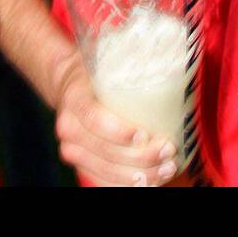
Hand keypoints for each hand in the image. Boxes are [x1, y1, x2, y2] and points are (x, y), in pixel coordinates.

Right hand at [52, 53, 177, 186]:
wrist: (69, 86)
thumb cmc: (94, 72)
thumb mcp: (104, 59)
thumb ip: (127, 57)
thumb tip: (166, 49)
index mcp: (74, 99)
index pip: (93, 119)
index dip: (118, 131)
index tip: (144, 134)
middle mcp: (69, 128)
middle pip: (105, 152)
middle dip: (141, 158)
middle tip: (168, 150)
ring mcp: (73, 150)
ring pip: (107, 172)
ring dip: (141, 176)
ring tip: (168, 167)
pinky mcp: (82, 165)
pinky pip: (103, 183)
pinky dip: (128, 186)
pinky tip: (151, 182)